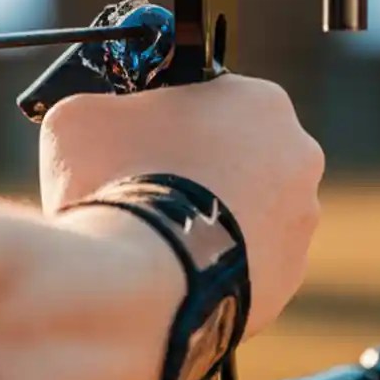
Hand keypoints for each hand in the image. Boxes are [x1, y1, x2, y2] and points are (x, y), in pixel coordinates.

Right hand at [39, 74, 324, 335]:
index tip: (141, 138)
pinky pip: (242, 265)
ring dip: (210, 218)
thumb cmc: (116, 181)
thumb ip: (98, 105)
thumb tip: (94, 117)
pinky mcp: (284, 282)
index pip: (216, 97)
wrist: (139, 280)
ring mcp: (299, 225)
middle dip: (198, 168)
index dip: (172, 116)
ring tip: (155, 237)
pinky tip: (172, 271)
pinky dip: (211, 265)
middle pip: (238, 154)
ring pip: (246, 212)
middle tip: (147, 187)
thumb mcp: (79, 116)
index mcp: (261, 100)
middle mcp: (299, 158)